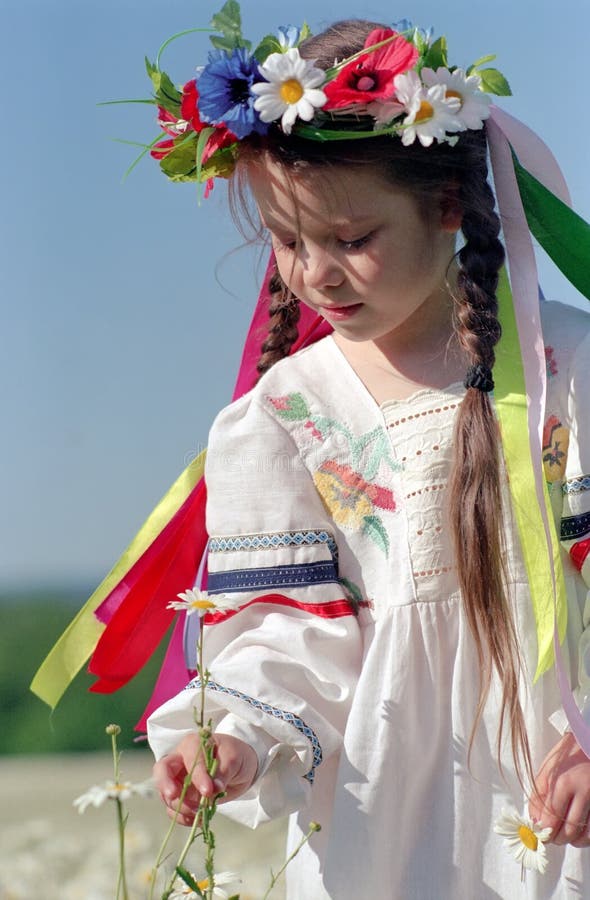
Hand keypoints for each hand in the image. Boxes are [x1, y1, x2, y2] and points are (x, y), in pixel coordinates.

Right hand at [153, 732, 257, 825]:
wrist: (241, 768)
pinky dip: (184, 818)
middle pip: (162, 771)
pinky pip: (175, 810)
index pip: (188, 759)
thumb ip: (223, 771)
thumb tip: (214, 789)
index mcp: (193, 744)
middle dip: (165, 785)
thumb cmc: (236, 755)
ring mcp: (179, 781)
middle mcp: (180, 761)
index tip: (208, 791)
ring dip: (181, 807)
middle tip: (173, 797)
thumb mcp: (234, 757)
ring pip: (168, 795)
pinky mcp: (183, 798)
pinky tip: (199, 820)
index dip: (197, 776)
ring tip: (200, 813)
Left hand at [529, 731, 589, 846]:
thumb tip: (534, 820)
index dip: (544, 831)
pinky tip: (580, 832)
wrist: (589, 742)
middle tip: (552, 837)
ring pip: (585, 835)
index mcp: (565, 782)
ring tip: (565, 835)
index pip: (552, 817)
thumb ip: (539, 795)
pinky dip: (586, 836)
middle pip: (569, 830)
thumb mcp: (548, 769)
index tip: (540, 833)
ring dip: (573, 840)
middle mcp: (584, 792)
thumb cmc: (568, 755)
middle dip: (557, 839)